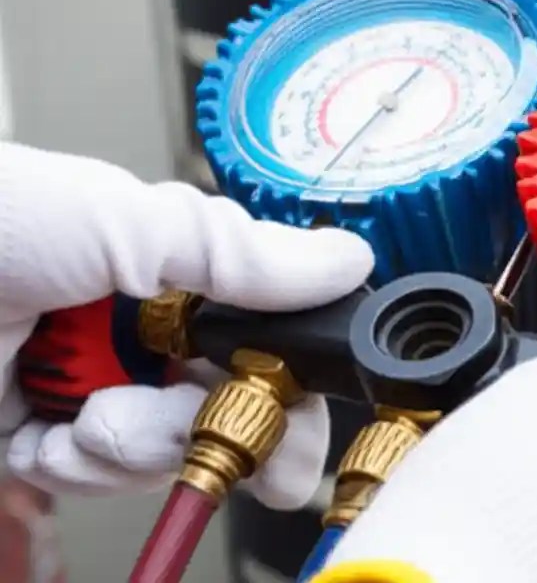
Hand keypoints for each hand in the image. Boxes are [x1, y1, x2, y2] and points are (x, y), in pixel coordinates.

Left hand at [0, 142, 373, 508]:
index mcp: (165, 271)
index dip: (294, 374)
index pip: (261, 331)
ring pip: (166, 447)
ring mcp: (85, 386)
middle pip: (227, 399)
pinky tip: (64, 432)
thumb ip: (239, 254)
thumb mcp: (125, 219)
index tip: (310, 399)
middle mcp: (132, 330)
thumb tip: (345, 261)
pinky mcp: (33, 438)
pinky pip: (92, 474)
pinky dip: (86, 463)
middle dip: (236, 424)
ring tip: (105, 412)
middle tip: (251, 440)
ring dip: (146, 442)